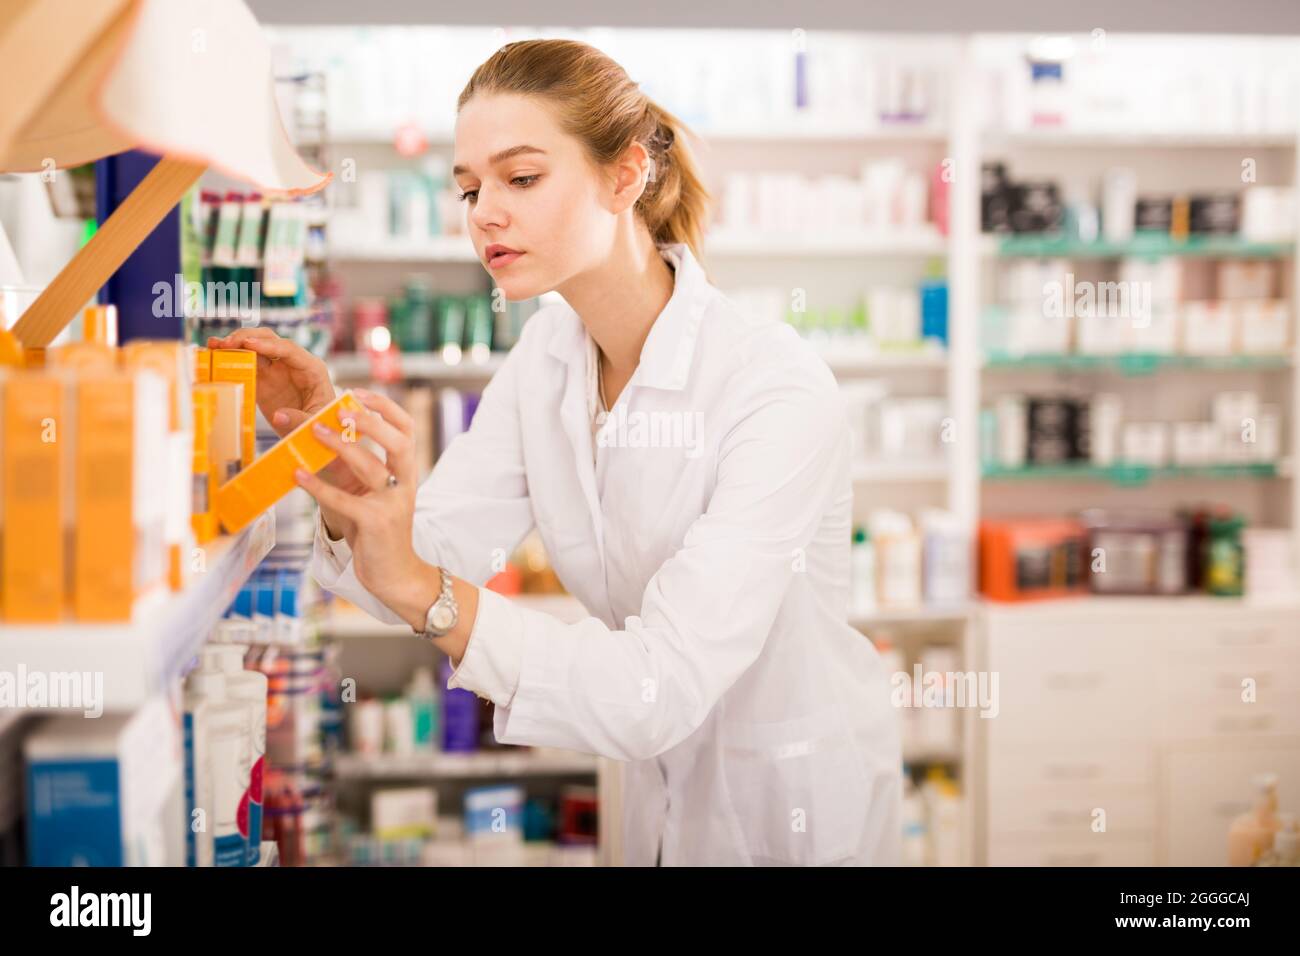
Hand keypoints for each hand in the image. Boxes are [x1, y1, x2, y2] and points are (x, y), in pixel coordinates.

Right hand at [207, 327, 335, 437]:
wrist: (313, 432)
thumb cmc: (321, 424)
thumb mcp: (315, 423)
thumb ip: (299, 419)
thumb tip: (278, 416)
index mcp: (311, 368)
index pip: (289, 349)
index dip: (268, 345)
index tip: (248, 344)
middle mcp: (293, 363)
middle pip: (269, 340)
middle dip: (247, 338)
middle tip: (225, 344)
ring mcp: (276, 369)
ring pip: (254, 347)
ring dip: (234, 343)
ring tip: (214, 345)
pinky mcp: (263, 379)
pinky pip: (246, 363)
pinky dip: (230, 358)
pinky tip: (214, 356)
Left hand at [292, 388, 432, 623]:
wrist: (394, 573)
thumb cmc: (375, 528)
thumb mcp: (366, 491)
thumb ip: (346, 464)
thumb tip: (310, 431)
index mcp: (406, 468)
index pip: (405, 427)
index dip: (384, 406)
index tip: (357, 393)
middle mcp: (405, 481)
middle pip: (398, 440)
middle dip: (370, 421)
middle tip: (340, 410)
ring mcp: (392, 503)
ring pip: (371, 467)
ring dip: (340, 447)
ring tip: (312, 432)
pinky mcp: (376, 524)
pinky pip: (345, 501)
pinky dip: (319, 487)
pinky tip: (298, 474)